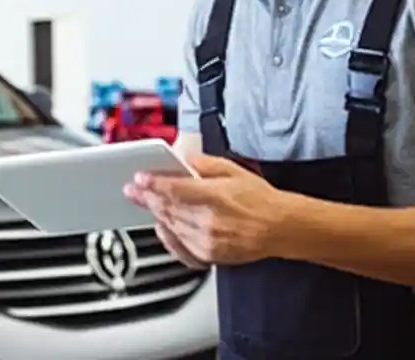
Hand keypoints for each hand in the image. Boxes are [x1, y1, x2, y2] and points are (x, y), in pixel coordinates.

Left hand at [123, 152, 292, 266]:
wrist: (281, 228)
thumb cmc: (262, 200)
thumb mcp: (234, 171)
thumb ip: (206, 164)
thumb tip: (185, 158)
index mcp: (214, 197)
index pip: (174, 189)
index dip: (153, 184)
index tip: (139, 179)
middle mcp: (208, 221)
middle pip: (168, 208)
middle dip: (147, 198)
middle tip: (132, 190)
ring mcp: (208, 241)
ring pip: (171, 226)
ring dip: (156, 214)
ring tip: (145, 204)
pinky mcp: (210, 256)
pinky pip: (180, 248)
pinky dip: (167, 237)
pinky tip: (162, 228)